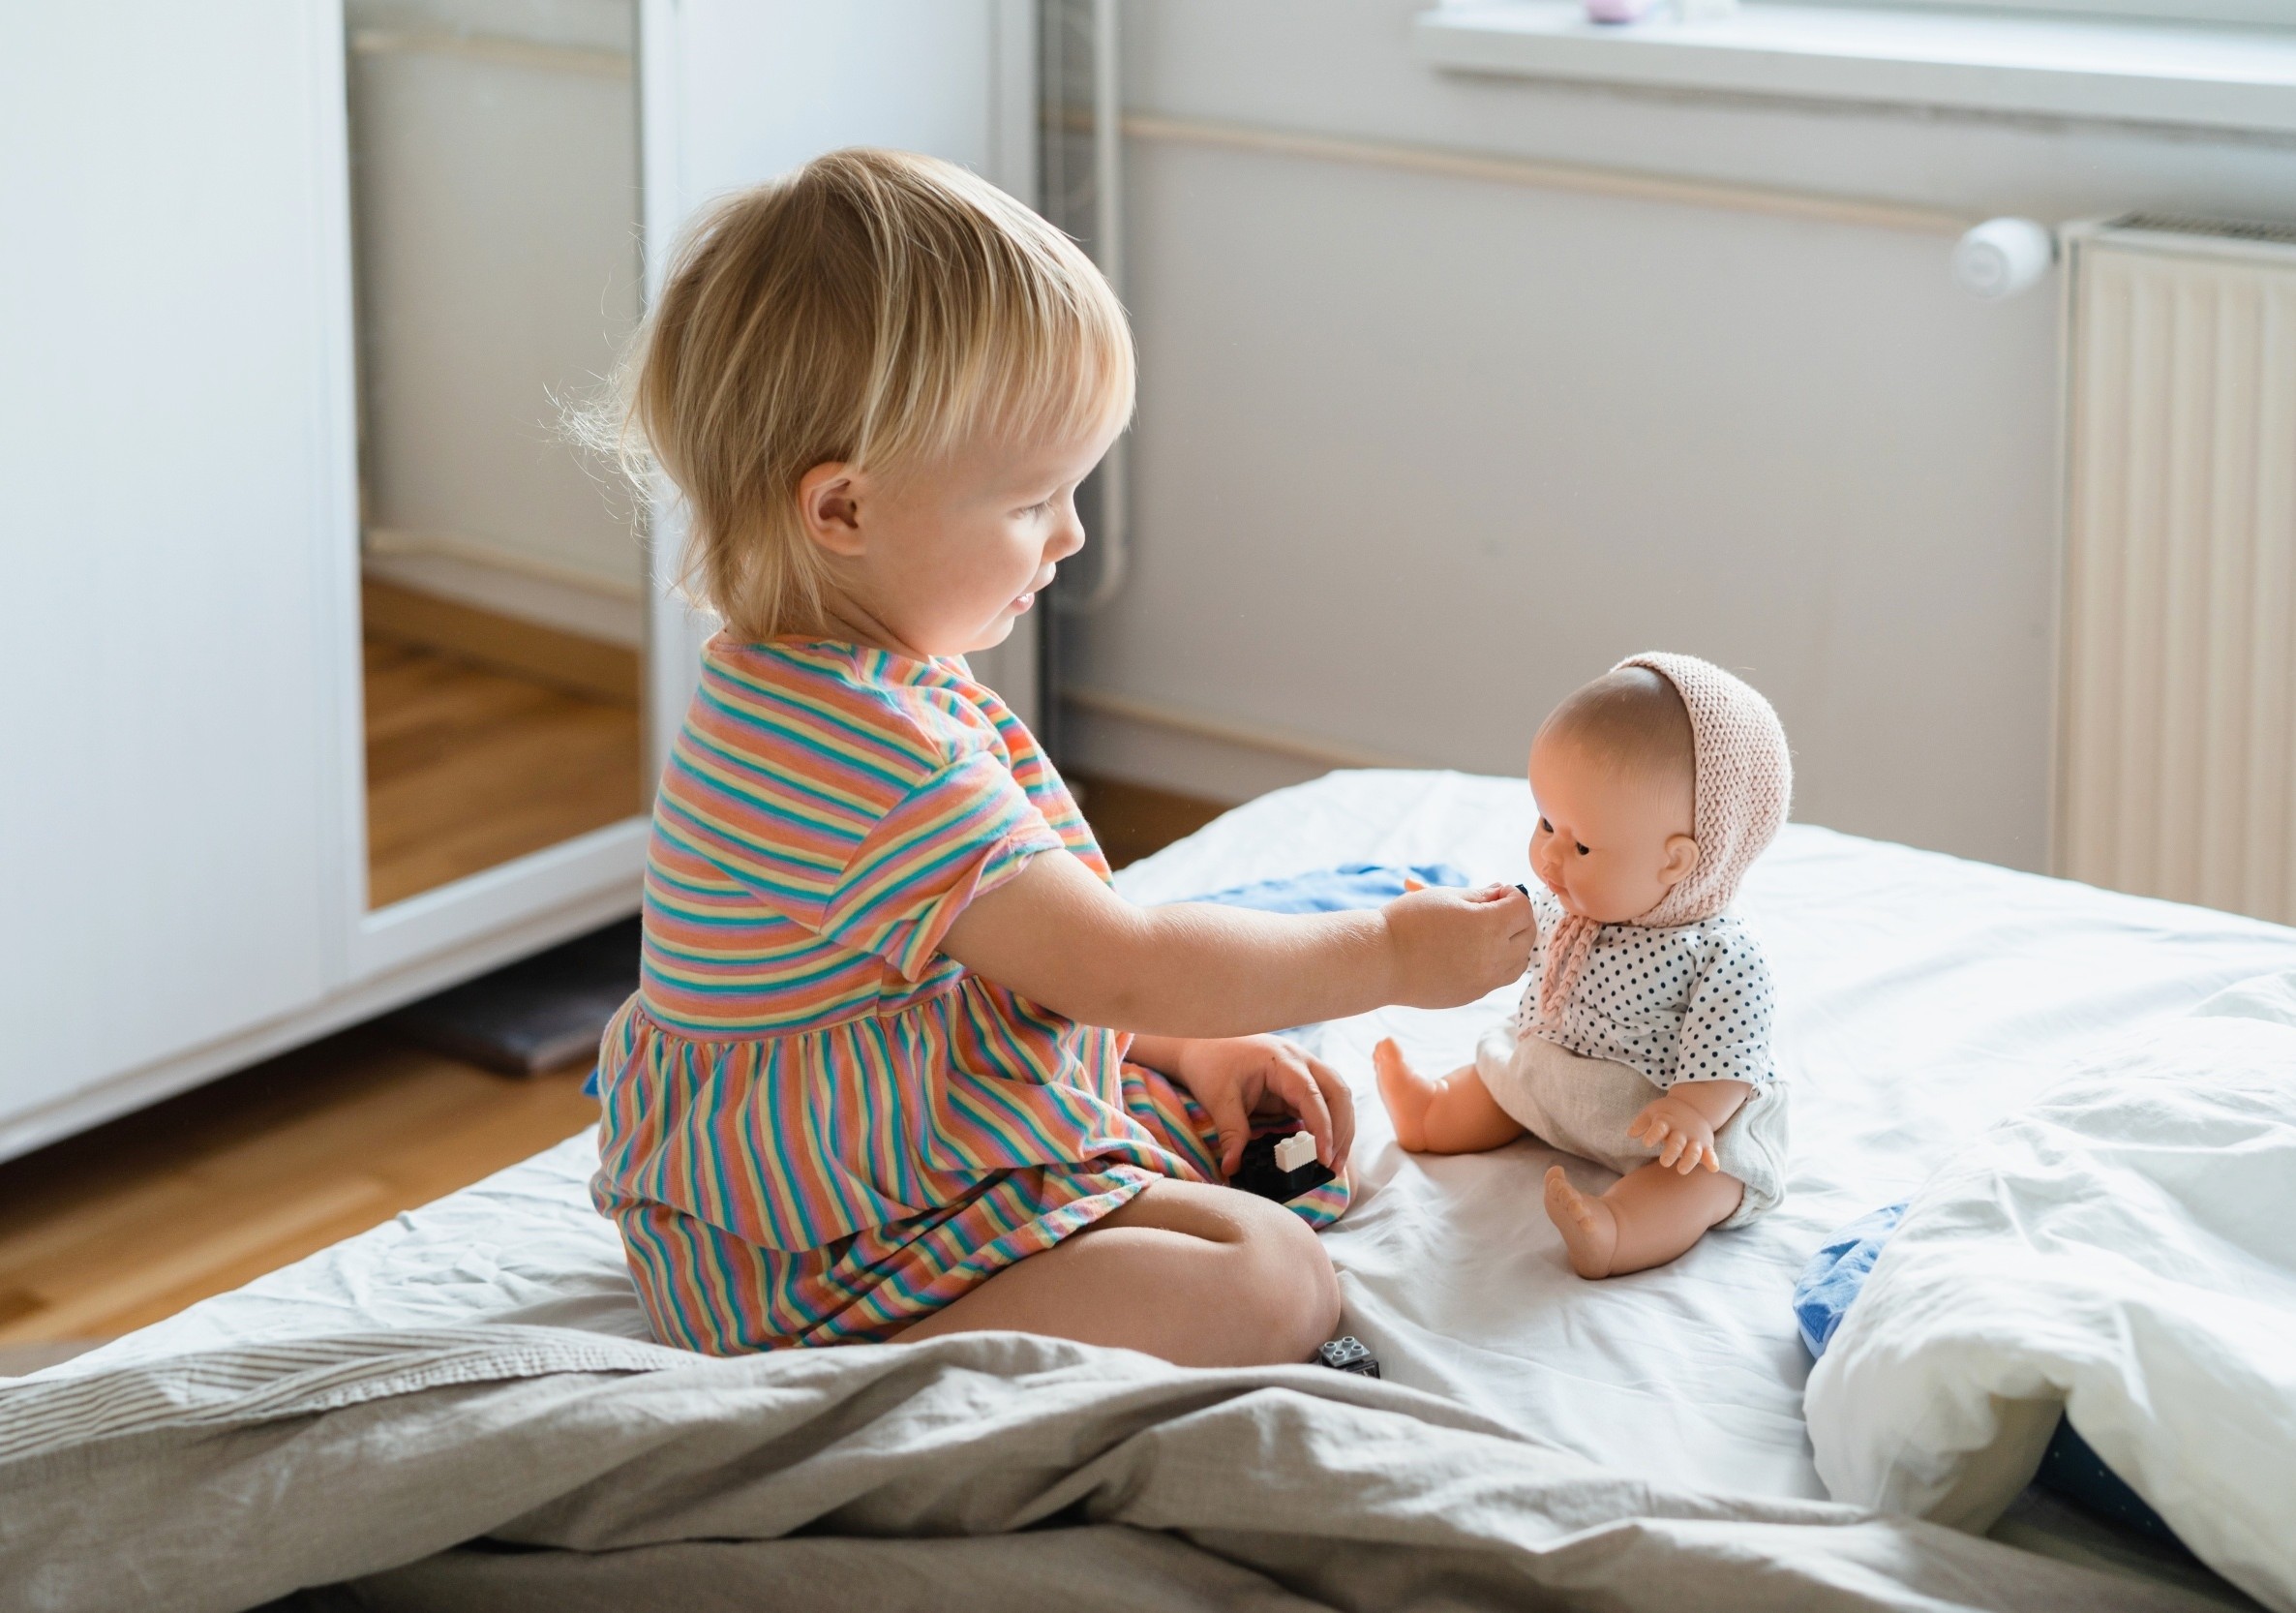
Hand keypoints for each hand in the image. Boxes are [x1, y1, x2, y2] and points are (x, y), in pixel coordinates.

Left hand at [1161, 1035, 1354, 1178]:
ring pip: (1338, 1096)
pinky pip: (1326, 1102)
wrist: (1202, 1044)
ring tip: (1333, 1164)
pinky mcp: (1299, 1083)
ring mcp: (1303, 1070)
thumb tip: (1233, 1167)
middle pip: (1338, 1093)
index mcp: (1282, 1060)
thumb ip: (1231, 1133)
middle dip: (1342, 1130)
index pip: (1312, 1095)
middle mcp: (1300, 1061)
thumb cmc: (1211, 1063)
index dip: (1323, 1127)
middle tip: (1332, 1166)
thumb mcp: (1218, 1098)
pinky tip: (1324, 1149)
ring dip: (1342, 1128)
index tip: (1323, 1157)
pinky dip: (1331, 1124)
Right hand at [1380, 883, 1534, 1008]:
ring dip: (1513, 944)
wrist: (1379, 961)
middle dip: (1518, 918)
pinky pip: (1498, 978)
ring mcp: (1484, 981)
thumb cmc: (1407, 922)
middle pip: (1528, 935)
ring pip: (1519, 961)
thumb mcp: (1446, 897)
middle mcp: (1494, 957)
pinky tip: (1473, 952)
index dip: (1512, 895)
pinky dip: (1497, 963)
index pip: (1523, 908)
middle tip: (1495, 909)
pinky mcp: (1472, 995)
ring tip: (1488, 933)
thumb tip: (1502, 894)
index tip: (1495, 892)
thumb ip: (1481, 896)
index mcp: (1489, 927)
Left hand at [1628, 1094, 1720, 1173]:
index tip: (1646, 1143)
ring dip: (1689, 1160)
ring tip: (1682, 1170)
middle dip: (1671, 1152)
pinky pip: (1710, 1154)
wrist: (1693, 1105)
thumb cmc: (1667, 1113)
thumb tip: (1630, 1134)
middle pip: (1677, 1142)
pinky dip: (1712, 1161)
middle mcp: (1681, 1131)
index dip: (1653, 1134)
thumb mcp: (1652, 1112)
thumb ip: (1641, 1123)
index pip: (1659, 1128)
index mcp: (1667, 1122)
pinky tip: (1713, 1169)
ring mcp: (1694, 1139)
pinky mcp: (1705, 1145)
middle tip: (1664, 1162)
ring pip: (1693, 1151)